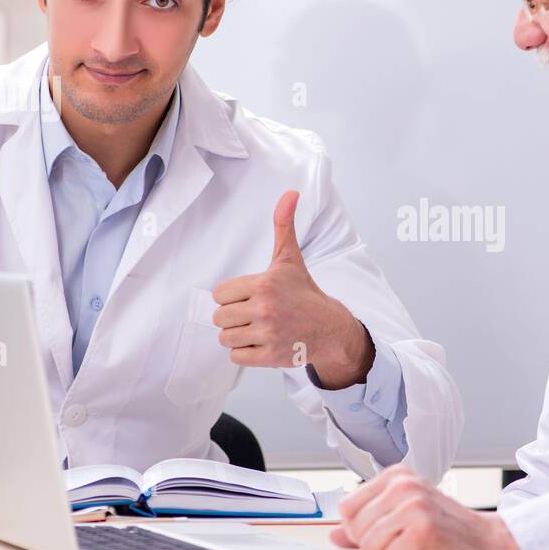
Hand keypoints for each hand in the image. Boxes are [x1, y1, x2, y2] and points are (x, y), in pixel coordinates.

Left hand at [212, 190, 373, 387]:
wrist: (329, 327)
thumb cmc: (304, 293)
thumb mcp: (290, 259)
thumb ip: (283, 226)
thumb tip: (290, 193)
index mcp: (264, 284)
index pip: (220, 294)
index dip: (232, 296)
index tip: (250, 296)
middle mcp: (265, 309)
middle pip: (219, 317)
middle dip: (233, 317)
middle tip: (253, 314)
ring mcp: (268, 334)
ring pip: (226, 338)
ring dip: (238, 336)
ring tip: (257, 329)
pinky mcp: (270, 356)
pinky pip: (237, 357)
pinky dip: (245, 353)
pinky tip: (262, 343)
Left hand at [329, 466, 531, 549]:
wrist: (492, 543)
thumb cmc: (449, 533)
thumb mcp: (405, 519)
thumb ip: (368, 524)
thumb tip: (333, 534)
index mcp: (396, 476)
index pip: (346, 509)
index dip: (362, 531)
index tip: (389, 534)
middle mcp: (404, 485)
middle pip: (355, 529)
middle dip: (376, 546)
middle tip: (407, 543)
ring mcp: (414, 505)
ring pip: (370, 545)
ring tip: (417, 548)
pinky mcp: (424, 530)